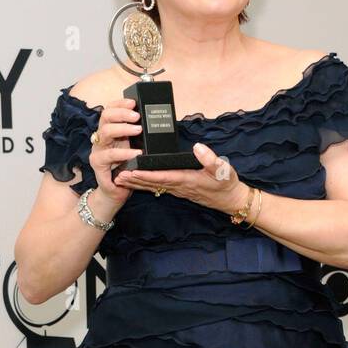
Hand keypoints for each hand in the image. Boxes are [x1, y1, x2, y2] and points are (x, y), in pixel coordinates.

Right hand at [86, 97, 144, 210]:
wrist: (116, 191)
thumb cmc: (127, 168)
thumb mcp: (134, 147)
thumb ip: (138, 135)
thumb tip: (155, 121)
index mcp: (109, 130)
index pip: (110, 109)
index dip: (120, 104)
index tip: (134, 102)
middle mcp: (101, 138)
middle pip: (105, 116)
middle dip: (122, 113)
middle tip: (137, 116)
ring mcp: (98, 150)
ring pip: (105, 132)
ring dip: (122, 128)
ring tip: (138, 130)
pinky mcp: (98, 164)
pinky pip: (108, 155)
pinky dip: (123, 153)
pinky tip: (135, 153)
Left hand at [117, 143, 248, 215]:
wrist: (230, 199)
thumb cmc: (227, 184)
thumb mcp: (223, 170)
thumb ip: (210, 159)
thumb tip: (197, 147)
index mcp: (187, 179)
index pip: (162, 176)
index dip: (145, 174)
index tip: (131, 171)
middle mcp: (179, 186)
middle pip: (152, 183)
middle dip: (134, 180)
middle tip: (117, 176)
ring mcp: (178, 189)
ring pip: (153, 186)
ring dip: (136, 184)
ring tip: (120, 179)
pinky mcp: (179, 189)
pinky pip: (158, 187)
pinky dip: (145, 185)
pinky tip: (136, 182)